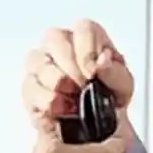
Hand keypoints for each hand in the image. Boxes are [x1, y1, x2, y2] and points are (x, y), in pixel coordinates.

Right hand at [22, 19, 135, 134]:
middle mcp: (61, 45)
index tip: (92, 72)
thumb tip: (102, 61)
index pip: (84, 28)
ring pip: (38, 61)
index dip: (87, 50)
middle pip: (55, 38)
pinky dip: (47, 101)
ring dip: (58, 84)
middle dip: (70, 66)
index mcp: (88, 39)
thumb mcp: (123, 87)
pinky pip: (30, 87)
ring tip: (73, 101)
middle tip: (82, 86)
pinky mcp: (29, 86)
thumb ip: (116, 73)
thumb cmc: (110, 97)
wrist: (98, 124)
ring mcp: (41, 63)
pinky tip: (61, 108)